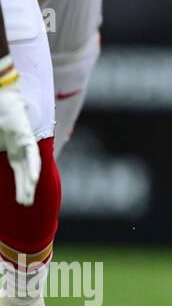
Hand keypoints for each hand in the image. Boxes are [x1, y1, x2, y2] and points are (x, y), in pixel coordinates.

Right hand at [0, 68, 40, 204]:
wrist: (1, 100)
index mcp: (13, 150)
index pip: (19, 172)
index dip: (21, 186)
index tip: (21, 201)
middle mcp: (21, 148)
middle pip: (25, 173)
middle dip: (26, 189)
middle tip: (26, 205)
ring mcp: (25, 142)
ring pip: (30, 167)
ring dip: (29, 183)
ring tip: (29, 199)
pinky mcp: (26, 136)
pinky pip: (32, 154)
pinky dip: (33, 166)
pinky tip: (35, 179)